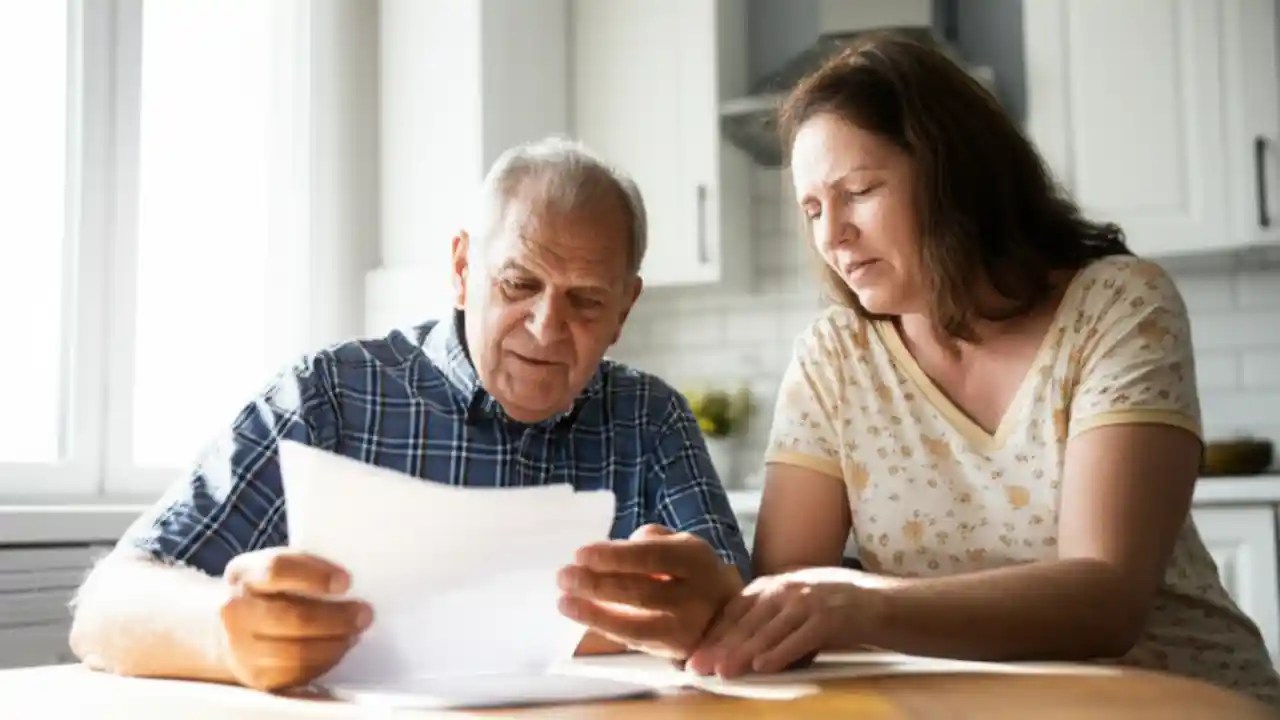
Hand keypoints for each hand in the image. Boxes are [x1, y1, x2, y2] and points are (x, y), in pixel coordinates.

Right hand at [219, 549, 372, 690]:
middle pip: (292, 617)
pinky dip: (324, 662)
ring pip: (295, 652)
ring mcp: (241, 647)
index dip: (315, 576)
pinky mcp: (254, 676)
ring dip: (334, 644)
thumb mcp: (281, 568)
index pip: (277, 570)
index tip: (346, 581)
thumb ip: (309, 569)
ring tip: (354, 633)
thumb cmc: (269, 592)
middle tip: (364, 613)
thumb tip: (347, 584)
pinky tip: (338, 649)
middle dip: (336, 618)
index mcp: (245, 573)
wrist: (231, 627)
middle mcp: (236, 610)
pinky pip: (296, 674)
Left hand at [557, 524, 741, 660]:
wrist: (724, 606)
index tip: (580, 554)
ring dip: (594, 614)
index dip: (615, 557)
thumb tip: (611, 554)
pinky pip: (634, 640)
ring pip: (635, 626)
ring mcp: (687, 629)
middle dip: (597, 585)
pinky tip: (582, 616)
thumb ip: (646, 542)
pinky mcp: (675, 652)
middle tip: (564, 576)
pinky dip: (605, 628)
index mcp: (696, 560)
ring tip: (564, 602)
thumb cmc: (687, 568)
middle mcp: (697, 597)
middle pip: (641, 592)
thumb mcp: (677, 543)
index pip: (652, 557)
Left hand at [687, 566, 873, 677]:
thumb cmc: (840, 609)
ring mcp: (811, 600)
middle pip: (747, 620)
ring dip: (742, 652)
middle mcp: (790, 586)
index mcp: (778, 582)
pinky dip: (780, 652)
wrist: (889, 603)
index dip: (714, 631)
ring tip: (721, 671)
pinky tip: (762, 667)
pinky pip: (800, 638)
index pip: (737, 607)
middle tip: (697, 667)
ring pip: (768, 630)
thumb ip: (772, 618)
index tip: (694, 653)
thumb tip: (738, 649)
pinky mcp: (832, 618)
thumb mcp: (800, 604)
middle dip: (719, 645)